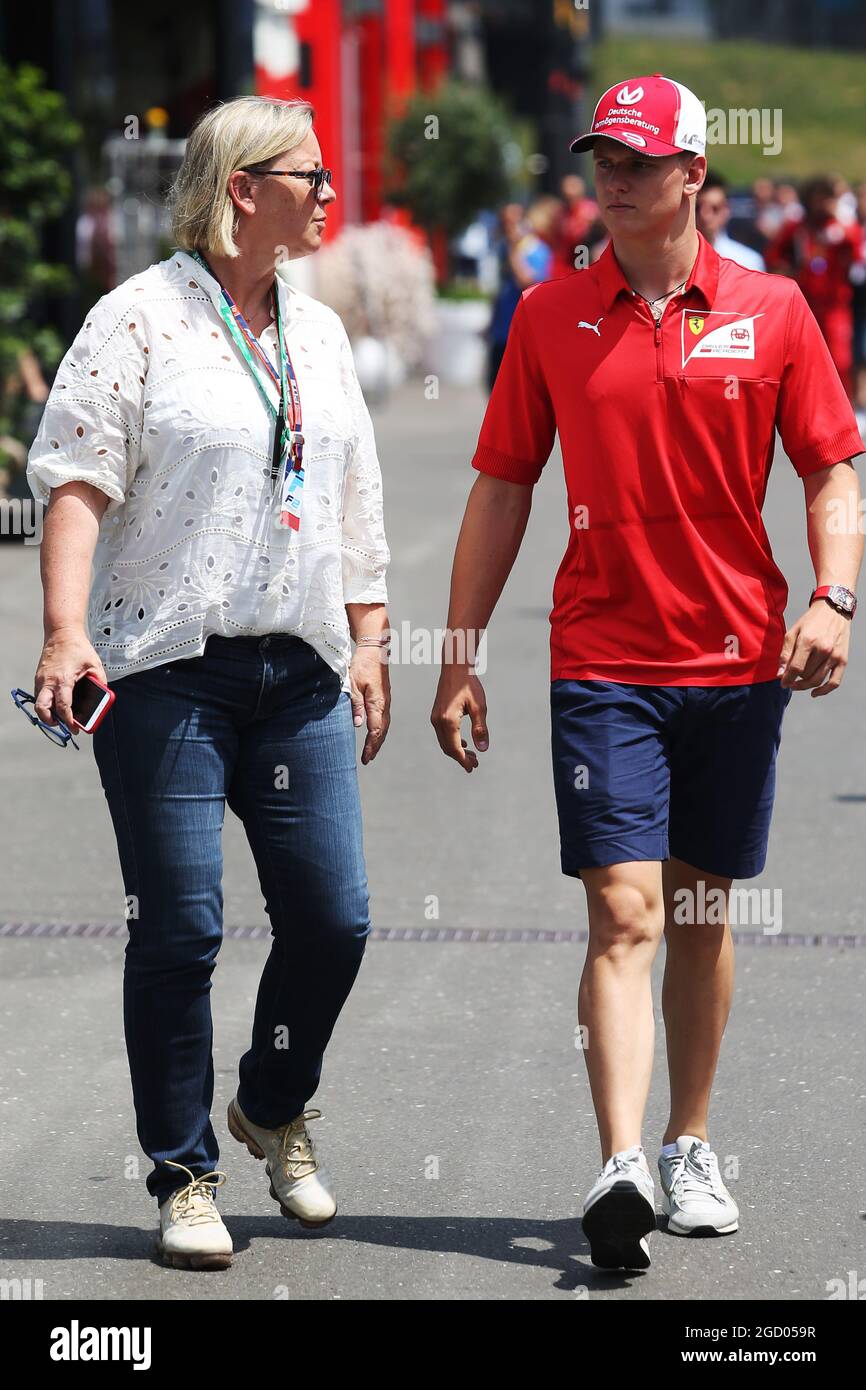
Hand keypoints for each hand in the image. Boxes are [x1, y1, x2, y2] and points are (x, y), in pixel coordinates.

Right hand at [34, 628, 107, 729]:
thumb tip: (102, 700)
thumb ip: (100, 684)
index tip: (75, 728)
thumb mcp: (95, 665)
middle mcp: (48, 681)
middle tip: (63, 725)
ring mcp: (41, 679)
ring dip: (48, 713)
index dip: (68, 720)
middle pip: (42, 709)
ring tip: (62, 716)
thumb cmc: (79, 648)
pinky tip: (59, 703)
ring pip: (39, 703)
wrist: (61, 633)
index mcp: (63, 679)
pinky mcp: (39, 677)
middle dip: (50, 721)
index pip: (62, 706)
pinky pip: (40, 695)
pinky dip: (47, 703)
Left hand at [349, 645, 390, 764]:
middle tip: (367, 760)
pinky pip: (383, 720)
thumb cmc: (362, 666)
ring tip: (371, 752)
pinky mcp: (384, 699)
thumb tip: (358, 725)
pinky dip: (379, 731)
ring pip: (384, 726)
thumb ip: (356, 705)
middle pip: (382, 732)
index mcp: (378, 703)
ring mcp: (386, 702)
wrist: (374, 652)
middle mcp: (385, 705)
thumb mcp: (354, 684)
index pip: (375, 731)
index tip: (365, 757)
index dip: (370, 746)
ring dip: (378, 740)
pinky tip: (374, 735)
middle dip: (375, 747)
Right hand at [430, 664, 488, 771]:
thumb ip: (480, 729)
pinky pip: (442, 734)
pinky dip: (452, 742)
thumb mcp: (479, 707)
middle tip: (474, 765)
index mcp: (448, 720)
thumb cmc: (469, 685)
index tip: (472, 767)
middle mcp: (438, 721)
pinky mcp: (436, 714)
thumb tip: (483, 749)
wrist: (455, 667)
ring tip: (472, 756)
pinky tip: (464, 743)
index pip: (455, 748)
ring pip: (444, 742)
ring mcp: (435, 718)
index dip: (463, 760)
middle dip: (460, 758)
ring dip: (456, 751)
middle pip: (448, 748)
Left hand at [777, 602, 850, 696]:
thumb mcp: (793, 632)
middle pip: (805, 675)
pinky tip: (814, 693)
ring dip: (805, 686)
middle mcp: (823, 649)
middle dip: (795, 680)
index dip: (787, 679)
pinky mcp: (843, 659)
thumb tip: (780, 674)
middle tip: (789, 680)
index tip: (782, 683)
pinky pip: (834, 682)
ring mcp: (834, 655)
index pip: (796, 668)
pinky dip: (824, 691)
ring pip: (817, 680)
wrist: (833, 611)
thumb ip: (785, 653)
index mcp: (808, 640)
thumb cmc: (810, 622)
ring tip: (797, 684)